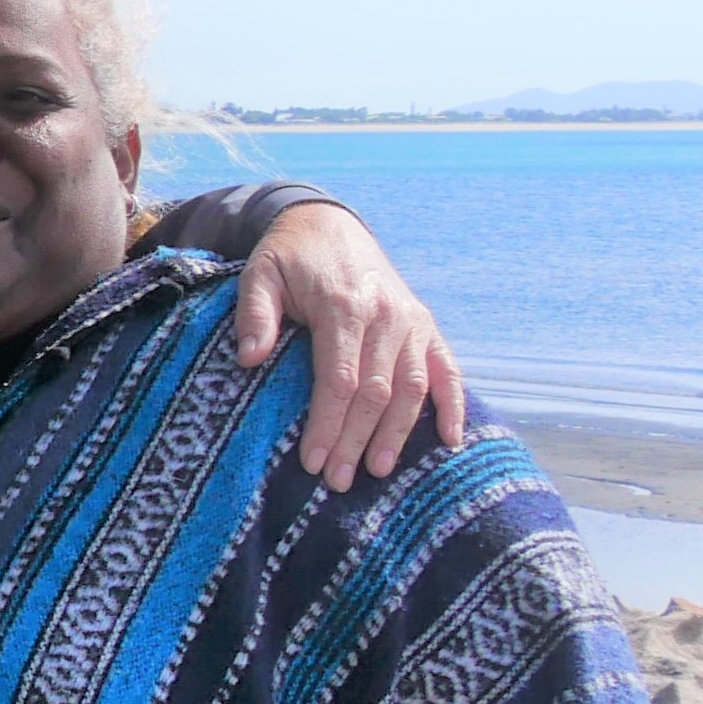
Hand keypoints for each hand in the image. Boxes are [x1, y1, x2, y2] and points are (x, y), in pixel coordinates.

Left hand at [235, 205, 465, 487]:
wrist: (328, 222)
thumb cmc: (288, 257)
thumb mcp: (259, 274)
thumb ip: (255, 315)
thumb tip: (249, 359)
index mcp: (345, 306)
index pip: (340, 380)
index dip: (328, 424)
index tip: (311, 461)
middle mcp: (387, 316)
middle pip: (377, 391)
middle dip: (357, 440)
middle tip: (337, 481)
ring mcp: (412, 321)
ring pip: (413, 388)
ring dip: (398, 433)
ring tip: (378, 471)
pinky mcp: (426, 325)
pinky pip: (448, 369)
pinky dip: (454, 405)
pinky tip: (450, 440)